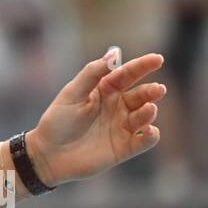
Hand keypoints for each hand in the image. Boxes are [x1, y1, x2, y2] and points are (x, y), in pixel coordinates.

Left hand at [28, 49, 166, 185]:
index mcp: (104, 90)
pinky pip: (145, 141)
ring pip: (145, 116)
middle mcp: (117, 107)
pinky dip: (151, 136)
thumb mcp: (72, 94)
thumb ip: (92, 74)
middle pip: (140, 95)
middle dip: (151, 91)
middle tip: (158, 89)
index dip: (142, 66)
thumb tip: (114, 53)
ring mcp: (122, 127)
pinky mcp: (125, 148)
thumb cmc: (58, 121)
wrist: (49, 154)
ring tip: (149, 108)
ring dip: (149, 112)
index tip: (158, 59)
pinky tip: (149, 130)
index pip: (127, 74)